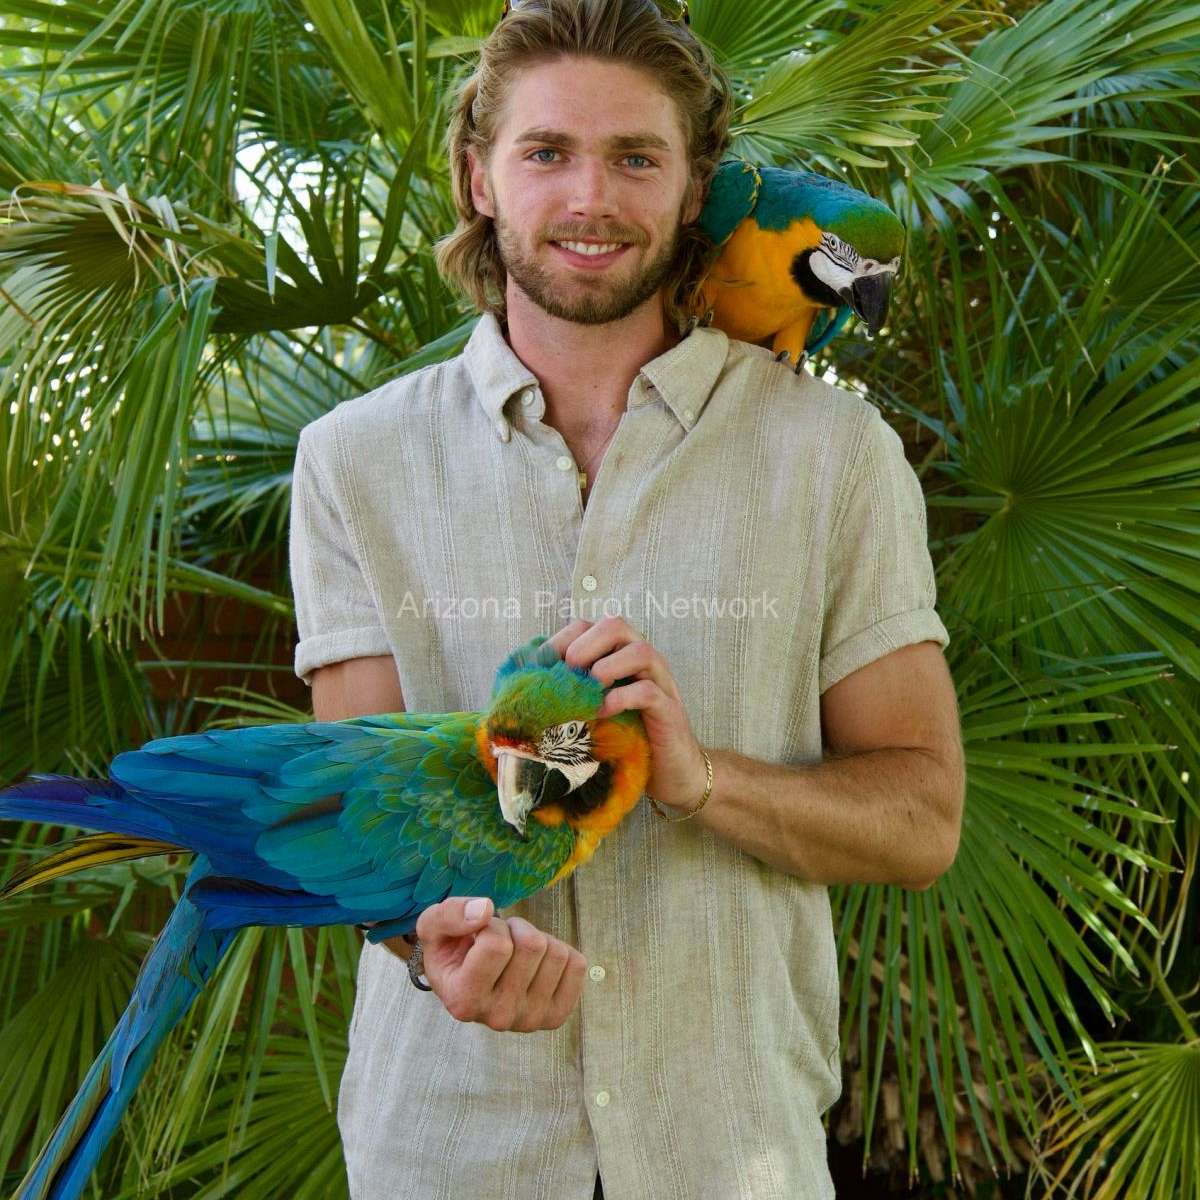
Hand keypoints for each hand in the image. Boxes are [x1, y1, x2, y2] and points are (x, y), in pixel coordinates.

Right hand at [394, 897, 587, 1031]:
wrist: (467, 980)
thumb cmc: (451, 950)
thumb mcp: (433, 926)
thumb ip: (450, 914)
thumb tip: (486, 910)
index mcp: (463, 1001)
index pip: (497, 945)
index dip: (492, 925)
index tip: (480, 934)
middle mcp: (497, 1018)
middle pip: (531, 946)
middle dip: (517, 929)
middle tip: (501, 940)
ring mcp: (529, 1020)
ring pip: (556, 952)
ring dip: (537, 938)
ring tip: (516, 951)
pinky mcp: (555, 1015)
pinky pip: (576, 965)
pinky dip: (558, 951)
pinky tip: (535, 963)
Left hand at [552, 616, 708, 813]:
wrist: (670, 775)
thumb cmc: (624, 740)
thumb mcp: (590, 713)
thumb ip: (567, 695)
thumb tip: (523, 690)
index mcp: (617, 655)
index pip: (587, 625)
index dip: (560, 639)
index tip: (540, 667)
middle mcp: (641, 661)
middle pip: (616, 625)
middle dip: (585, 645)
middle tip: (568, 674)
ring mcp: (659, 682)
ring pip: (641, 651)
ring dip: (607, 667)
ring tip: (589, 692)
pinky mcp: (669, 710)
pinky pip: (648, 691)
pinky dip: (622, 698)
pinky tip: (603, 713)